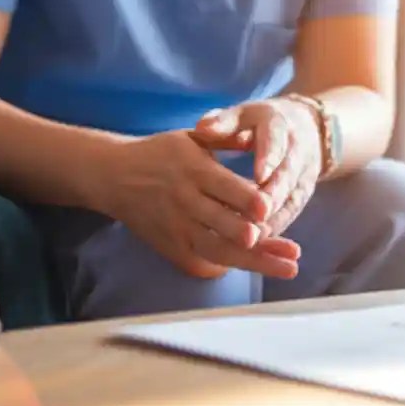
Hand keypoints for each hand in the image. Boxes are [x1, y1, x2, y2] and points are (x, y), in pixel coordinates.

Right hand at [102, 131, 300, 279]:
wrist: (113, 175)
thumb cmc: (161, 153)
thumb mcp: (193, 138)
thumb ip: (228, 140)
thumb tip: (258, 138)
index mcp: (193, 169)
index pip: (224, 188)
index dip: (247, 201)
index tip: (270, 210)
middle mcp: (185, 200)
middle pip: (225, 225)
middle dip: (257, 240)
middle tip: (290, 252)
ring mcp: (176, 226)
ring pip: (217, 249)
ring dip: (254, 262)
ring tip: (285, 267)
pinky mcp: (169, 245)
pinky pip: (200, 262)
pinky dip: (226, 266)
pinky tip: (253, 267)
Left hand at [194, 99, 322, 236]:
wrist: (304, 129)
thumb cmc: (259, 122)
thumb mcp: (242, 114)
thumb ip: (223, 121)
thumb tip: (202, 128)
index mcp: (279, 125)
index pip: (276, 141)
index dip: (269, 158)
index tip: (260, 176)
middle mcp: (297, 151)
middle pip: (287, 177)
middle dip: (273, 197)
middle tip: (255, 215)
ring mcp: (302, 176)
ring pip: (289, 200)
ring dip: (273, 219)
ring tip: (251, 236)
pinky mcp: (301, 196)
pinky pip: (289, 214)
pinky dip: (274, 229)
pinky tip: (255, 244)